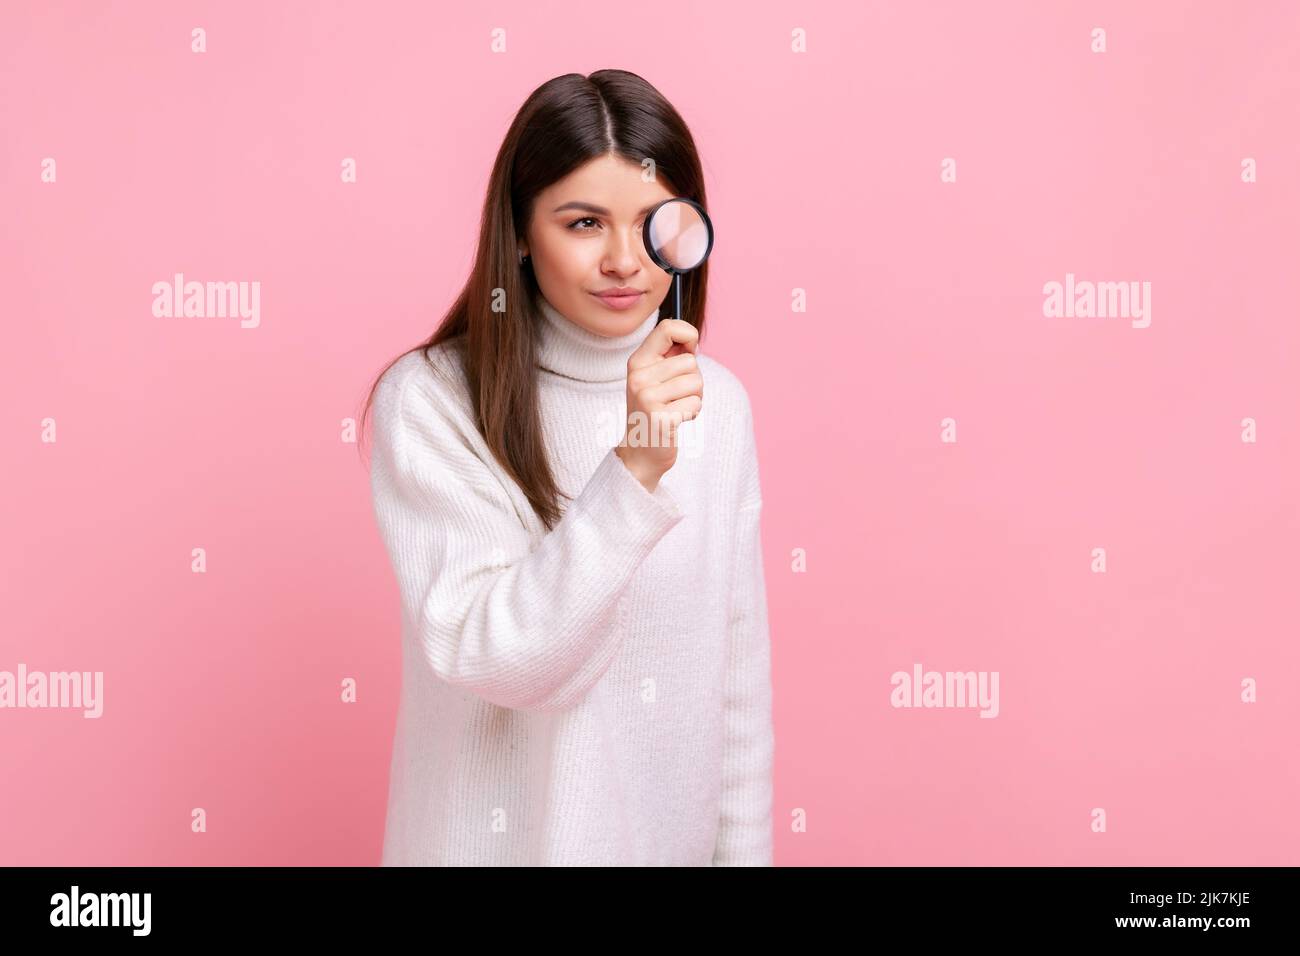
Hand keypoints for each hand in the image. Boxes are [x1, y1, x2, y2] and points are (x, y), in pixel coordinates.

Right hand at [615, 318, 702, 491]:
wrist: (640, 452)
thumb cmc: (655, 410)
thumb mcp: (656, 379)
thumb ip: (671, 356)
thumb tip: (692, 339)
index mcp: (638, 362)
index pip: (667, 328)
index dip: (688, 334)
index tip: (691, 349)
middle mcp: (639, 377)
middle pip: (690, 361)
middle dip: (694, 379)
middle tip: (677, 395)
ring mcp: (647, 398)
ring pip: (696, 382)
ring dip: (695, 398)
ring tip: (677, 408)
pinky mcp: (660, 418)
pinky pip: (694, 404)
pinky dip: (692, 413)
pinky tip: (676, 420)